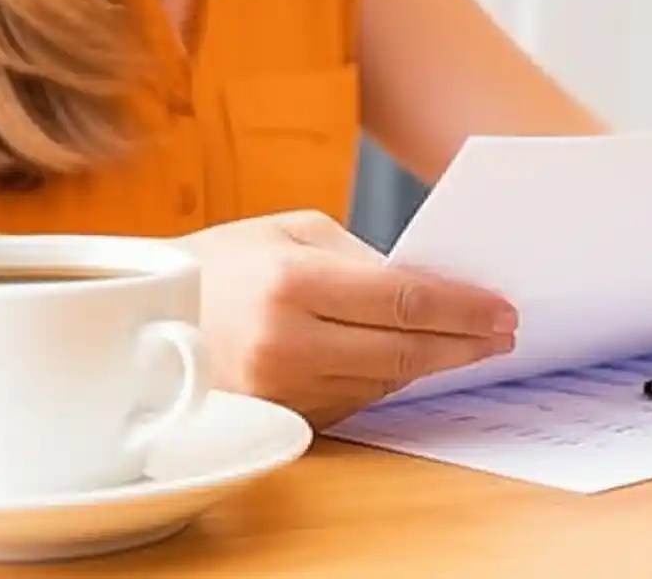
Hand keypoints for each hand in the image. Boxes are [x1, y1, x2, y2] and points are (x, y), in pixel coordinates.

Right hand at [176, 211, 516, 427]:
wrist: (147, 318)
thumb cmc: (228, 261)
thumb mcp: (293, 232)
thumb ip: (364, 259)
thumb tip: (430, 288)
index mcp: (291, 286)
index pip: (403, 302)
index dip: (463, 308)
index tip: (502, 310)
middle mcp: (286, 345)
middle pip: (404, 350)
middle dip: (464, 343)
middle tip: (504, 333)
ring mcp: (281, 391)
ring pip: (385, 380)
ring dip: (434, 363)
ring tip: (471, 344)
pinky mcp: (281, 417)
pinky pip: (357, 399)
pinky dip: (391, 378)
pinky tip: (419, 360)